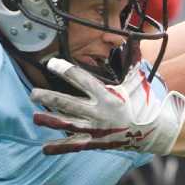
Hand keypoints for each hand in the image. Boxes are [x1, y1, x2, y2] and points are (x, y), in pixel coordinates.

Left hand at [31, 59, 184, 155]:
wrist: (151, 132)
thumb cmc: (141, 104)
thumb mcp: (135, 81)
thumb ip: (130, 59)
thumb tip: (133, 37)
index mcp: (107, 95)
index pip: (83, 79)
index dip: (66, 70)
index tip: (52, 64)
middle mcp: (99, 112)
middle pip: (69, 104)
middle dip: (50, 99)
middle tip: (33, 94)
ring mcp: (96, 129)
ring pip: (68, 125)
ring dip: (50, 121)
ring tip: (35, 118)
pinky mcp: (95, 142)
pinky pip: (74, 145)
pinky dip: (59, 147)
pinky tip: (44, 148)